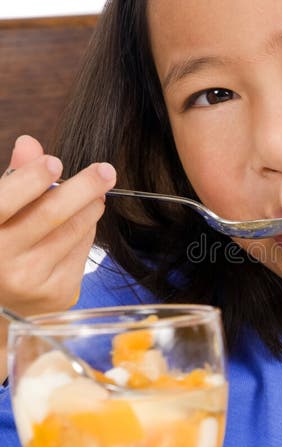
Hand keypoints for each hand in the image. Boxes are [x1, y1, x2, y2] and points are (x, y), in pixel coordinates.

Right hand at [0, 134, 115, 340]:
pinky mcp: (58, 293)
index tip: (54, 161)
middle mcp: (2, 261)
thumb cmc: (1, 245)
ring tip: (97, 194)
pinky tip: (84, 221)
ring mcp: (31, 281)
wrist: (5, 303)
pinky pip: (82, 251)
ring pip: (72, 232)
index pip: (4, 203)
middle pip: (50, 216)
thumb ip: (14, 178)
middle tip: (105, 171)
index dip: (30, 181)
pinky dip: (87, 230)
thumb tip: (30, 143)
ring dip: (90, 207)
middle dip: (82, 189)